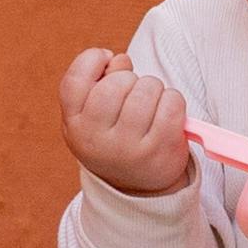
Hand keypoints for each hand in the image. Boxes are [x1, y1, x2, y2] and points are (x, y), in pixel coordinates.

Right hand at [61, 48, 195, 195]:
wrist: (136, 187)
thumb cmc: (114, 135)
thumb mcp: (93, 113)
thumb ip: (100, 80)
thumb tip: (120, 61)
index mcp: (74, 123)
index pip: (76, 79)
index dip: (94, 60)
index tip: (107, 62)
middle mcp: (97, 138)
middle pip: (118, 82)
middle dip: (131, 78)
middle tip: (132, 94)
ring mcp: (128, 147)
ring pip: (148, 87)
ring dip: (154, 89)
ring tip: (150, 106)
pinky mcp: (159, 150)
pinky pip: (172, 103)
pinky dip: (173, 101)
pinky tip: (166, 115)